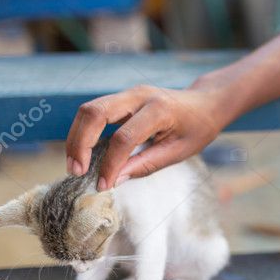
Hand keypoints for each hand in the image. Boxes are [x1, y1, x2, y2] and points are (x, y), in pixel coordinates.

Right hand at [65, 83, 227, 190]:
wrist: (205, 104)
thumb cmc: (197, 129)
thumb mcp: (178, 152)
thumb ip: (146, 164)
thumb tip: (114, 180)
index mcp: (159, 110)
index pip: (124, 138)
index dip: (110, 164)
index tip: (103, 185)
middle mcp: (140, 96)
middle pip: (95, 113)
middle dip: (79, 143)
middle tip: (75, 171)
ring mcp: (129, 93)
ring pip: (89, 109)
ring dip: (76, 137)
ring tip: (74, 165)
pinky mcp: (123, 98)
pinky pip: (95, 111)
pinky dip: (84, 131)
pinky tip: (83, 152)